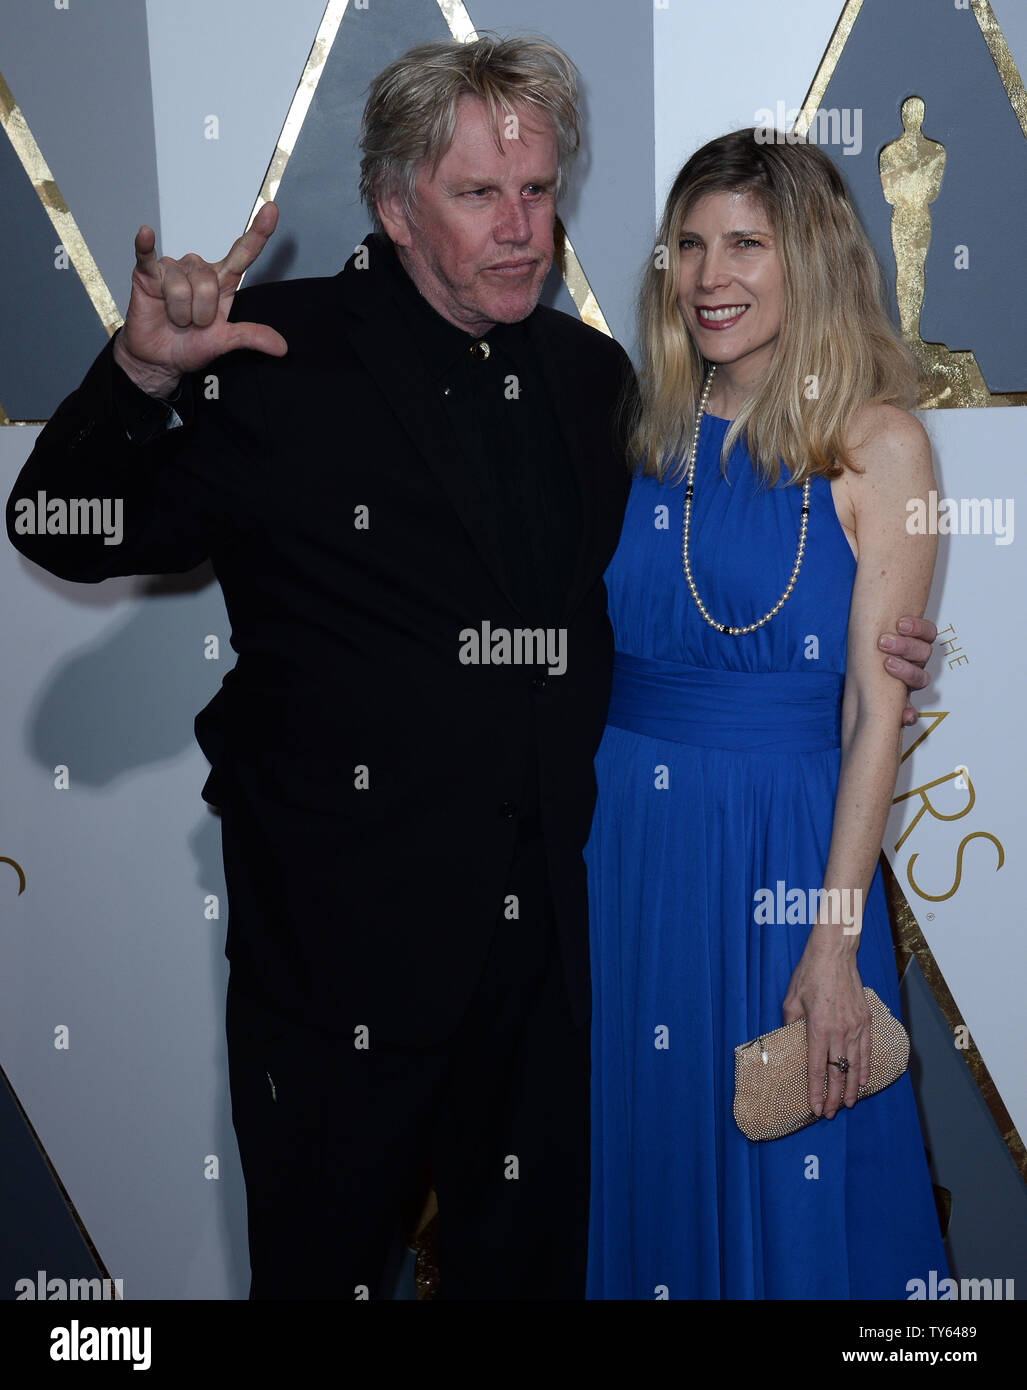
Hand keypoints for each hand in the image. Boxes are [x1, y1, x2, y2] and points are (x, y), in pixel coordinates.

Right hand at [112, 202, 287, 397]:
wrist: (161, 359)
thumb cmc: (191, 344)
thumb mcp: (226, 342)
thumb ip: (252, 337)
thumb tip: (282, 348)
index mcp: (223, 281)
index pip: (243, 253)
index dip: (258, 232)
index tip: (272, 210)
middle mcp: (200, 269)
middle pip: (209, 285)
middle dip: (201, 314)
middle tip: (193, 323)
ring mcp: (174, 268)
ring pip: (182, 289)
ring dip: (180, 313)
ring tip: (175, 318)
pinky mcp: (148, 273)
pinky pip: (147, 256)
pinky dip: (145, 246)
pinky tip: (145, 234)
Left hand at [782, 940, 870, 1119]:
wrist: (835, 954)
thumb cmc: (809, 974)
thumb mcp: (791, 1000)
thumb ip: (791, 1024)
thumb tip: (789, 1041)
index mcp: (817, 1028)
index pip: (817, 1068)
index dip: (816, 1091)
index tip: (815, 1108)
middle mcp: (839, 1031)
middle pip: (838, 1072)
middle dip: (834, 1097)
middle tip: (830, 1114)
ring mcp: (855, 1026)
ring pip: (855, 1065)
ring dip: (851, 1087)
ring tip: (848, 1104)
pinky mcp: (865, 1020)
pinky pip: (866, 1050)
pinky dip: (865, 1068)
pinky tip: (863, 1081)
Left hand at [878, 615, 936, 725]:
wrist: (857, 689)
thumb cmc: (867, 658)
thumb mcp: (872, 642)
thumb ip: (877, 631)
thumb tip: (875, 617)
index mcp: (912, 646)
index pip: (927, 633)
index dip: (918, 627)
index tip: (900, 623)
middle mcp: (915, 664)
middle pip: (924, 653)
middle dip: (905, 646)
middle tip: (884, 642)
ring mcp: (910, 684)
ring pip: (921, 677)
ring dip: (907, 672)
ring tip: (888, 665)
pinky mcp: (904, 706)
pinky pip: (912, 712)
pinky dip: (908, 714)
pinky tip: (904, 714)